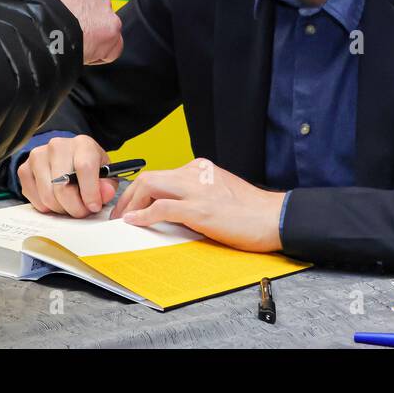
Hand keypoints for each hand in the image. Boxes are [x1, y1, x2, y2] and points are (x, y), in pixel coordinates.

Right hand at [19, 134, 118, 215]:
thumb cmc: (87, 167)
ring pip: (48, 196)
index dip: (89, 192)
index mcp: (82, 144)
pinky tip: (56, 201)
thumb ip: (107, 185)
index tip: (93, 207)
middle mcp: (58, 146)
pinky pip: (35, 200)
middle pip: (63, 186)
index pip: (84, 167)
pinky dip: (47, 207)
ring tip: (70, 206)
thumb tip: (104, 193)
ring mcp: (38, 156)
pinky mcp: (24, 169)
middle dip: (74, 207)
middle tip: (81, 212)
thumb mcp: (104, 174)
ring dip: (61, 209)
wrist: (67, 158)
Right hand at [21, 0, 123, 63]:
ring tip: (69, 42)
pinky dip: (100, 53)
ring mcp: (105, 4)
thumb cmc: (25, 6)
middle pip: (91, 0)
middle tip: (63, 28)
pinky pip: (112, 45)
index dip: (67, 0)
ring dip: (90, 32)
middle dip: (81, 15)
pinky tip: (82, 54)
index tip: (58, 11)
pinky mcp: (112, 29)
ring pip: (102, 21)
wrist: (34, 25)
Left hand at [110, 159, 284, 252]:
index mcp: (201, 169)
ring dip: (131, 204)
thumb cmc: (251, 211)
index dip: (141, 190)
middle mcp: (196, 173)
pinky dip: (144, 215)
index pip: (162, 174)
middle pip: (149, 176)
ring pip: (150, 186)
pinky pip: (161, 207)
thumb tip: (173, 209)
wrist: (274, 217)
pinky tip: (136, 223)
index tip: (131, 205)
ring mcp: (197, 190)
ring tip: (123, 220)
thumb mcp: (220, 193)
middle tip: (119, 214)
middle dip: (128, 195)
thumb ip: (197, 194)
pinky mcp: (199, 209)